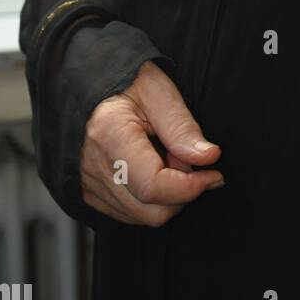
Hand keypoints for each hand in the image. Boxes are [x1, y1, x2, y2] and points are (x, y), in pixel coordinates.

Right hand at [80, 60, 223, 225]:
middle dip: (182, 192)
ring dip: (166, 196)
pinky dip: (150, 200)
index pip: (153, 186)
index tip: (213, 171)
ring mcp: (88, 185)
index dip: (191, 186)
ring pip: (142, 217)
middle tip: (188, 158)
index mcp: (109, 135)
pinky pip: (128, 214)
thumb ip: (182, 127)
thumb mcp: (158, 91)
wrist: (86, 83)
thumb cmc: (125, 81)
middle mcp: (93, 167)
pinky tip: (153, 169)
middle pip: (151, 211)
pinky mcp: (89, 194)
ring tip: (169, 158)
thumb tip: (208, 157)